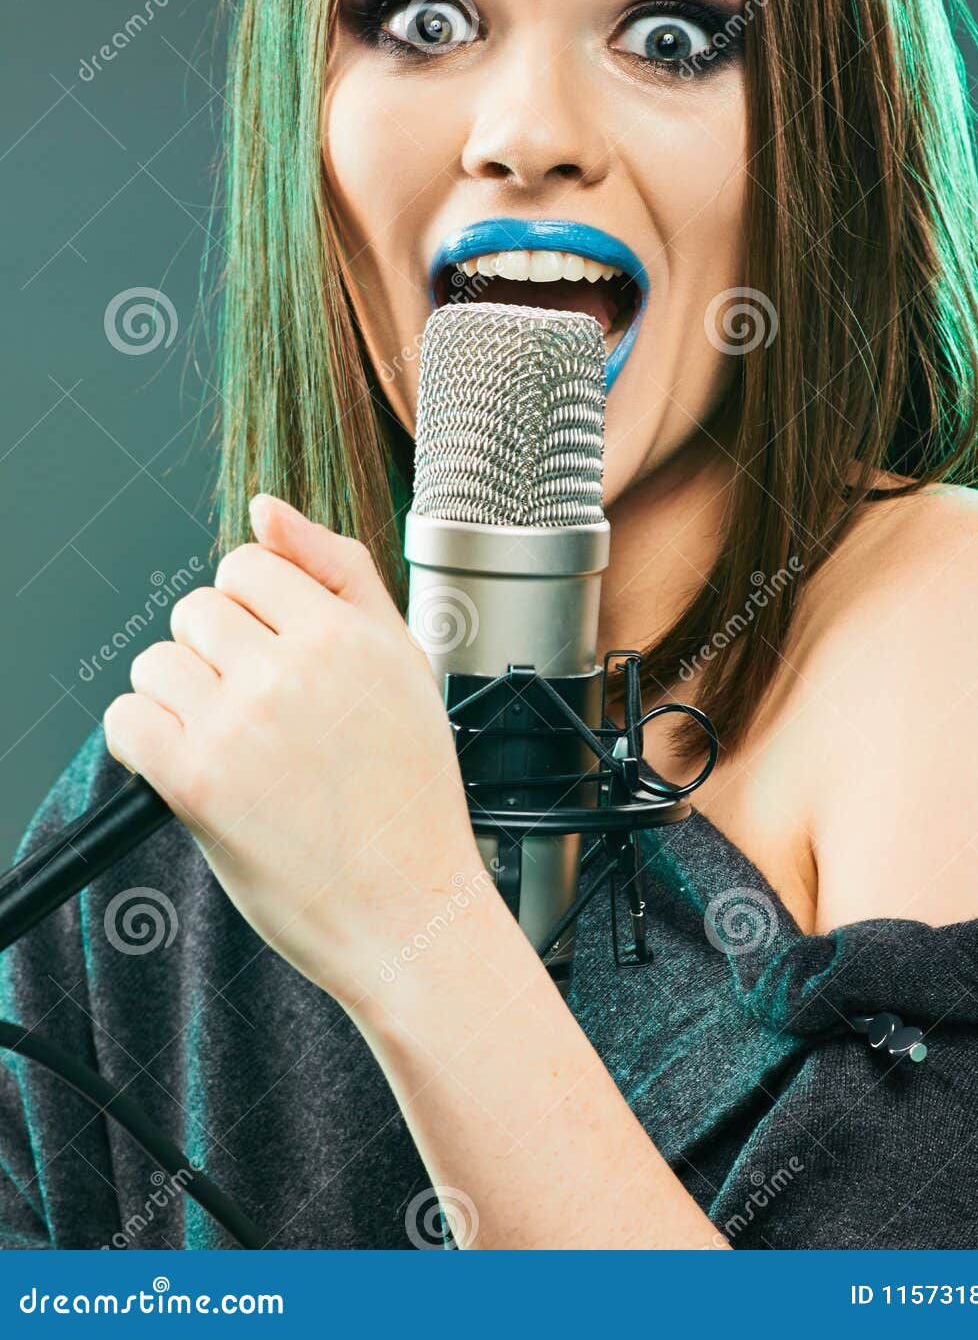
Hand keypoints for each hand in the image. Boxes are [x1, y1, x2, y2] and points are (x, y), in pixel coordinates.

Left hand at [103, 494, 484, 1007]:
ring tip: (232, 745)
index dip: (254, 610)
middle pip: (195, 608)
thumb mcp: (405, 661)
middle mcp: (291, 668)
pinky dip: (146, 745)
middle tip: (261, 713)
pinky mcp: (197, 782)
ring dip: (180, 699)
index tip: (277, 659)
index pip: (247, 563)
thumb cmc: (410, 794)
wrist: (409, 908)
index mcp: (345, 632)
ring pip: (157, 662)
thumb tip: (265, 508)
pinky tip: (194, 769)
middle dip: (216, 653)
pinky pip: (127, 722)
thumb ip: (338, 569)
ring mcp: (240, 723)